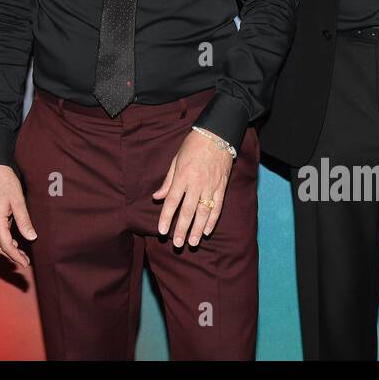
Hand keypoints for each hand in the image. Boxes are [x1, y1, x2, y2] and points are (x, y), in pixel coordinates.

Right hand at [0, 165, 36, 268]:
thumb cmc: (5, 181)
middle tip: (23, 259)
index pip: (6, 245)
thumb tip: (31, 237)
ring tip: (14, 251)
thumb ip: (24, 221)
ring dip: (2, 247)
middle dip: (10, 255)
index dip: (16, 256)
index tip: (24, 263)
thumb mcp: (18, 201)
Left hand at [153, 129, 232, 247]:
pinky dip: (213, 220)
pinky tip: (207, 231)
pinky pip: (218, 206)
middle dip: (182, 229)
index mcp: (182, 176)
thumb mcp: (176, 160)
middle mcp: (196, 184)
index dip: (166, 217)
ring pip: (204, 212)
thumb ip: (168, 181)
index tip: (161, 231)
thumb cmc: (193, 146)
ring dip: (197, 229)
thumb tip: (157, 197)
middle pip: (188, 211)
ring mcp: (210, 186)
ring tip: (192, 242)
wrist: (217, 135)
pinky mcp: (221, 187)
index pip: (172, 201)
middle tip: (178, 244)